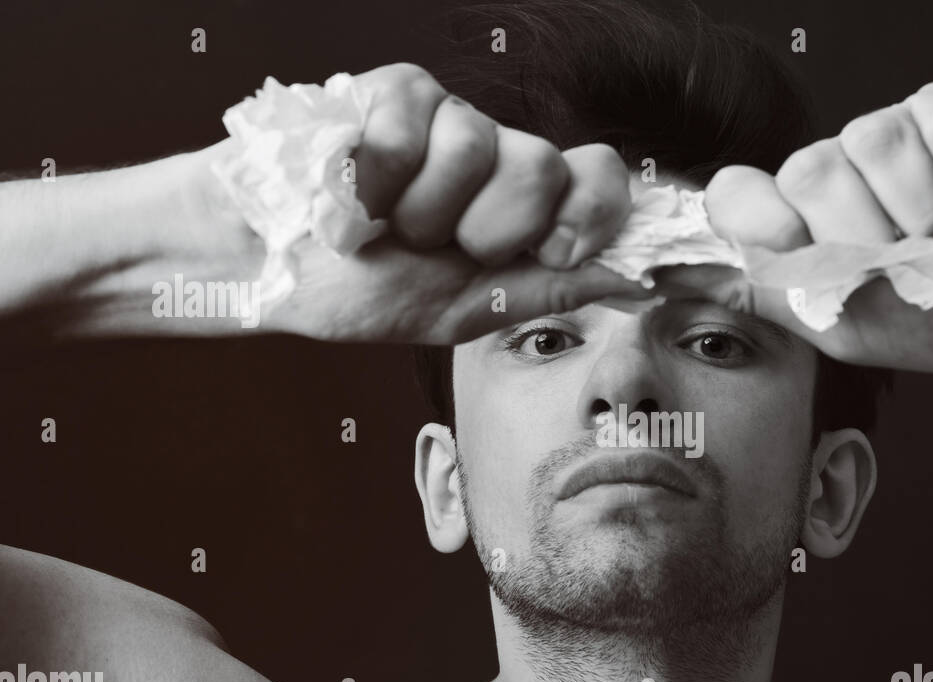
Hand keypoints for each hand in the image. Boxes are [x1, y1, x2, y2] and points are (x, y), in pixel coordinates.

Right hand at [195, 63, 649, 344]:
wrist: (263, 264)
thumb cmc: (359, 289)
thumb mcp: (468, 311)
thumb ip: (555, 290)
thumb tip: (641, 281)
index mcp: (526, 211)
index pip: (603, 180)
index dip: (591, 215)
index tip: (556, 251)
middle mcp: (498, 156)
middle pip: (547, 167)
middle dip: (490, 230)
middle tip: (439, 250)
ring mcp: (448, 118)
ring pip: (480, 147)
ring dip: (422, 213)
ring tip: (386, 228)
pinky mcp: (394, 90)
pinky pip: (414, 123)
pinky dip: (377, 179)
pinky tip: (354, 197)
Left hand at [656, 81, 932, 384]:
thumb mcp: (843, 326)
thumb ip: (764, 290)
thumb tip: (666, 275)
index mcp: (800, 224)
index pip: (738, 192)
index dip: (767, 222)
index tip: (806, 254)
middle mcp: (837, 172)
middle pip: (808, 169)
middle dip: (869, 237)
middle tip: (911, 262)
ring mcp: (893, 137)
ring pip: (871, 139)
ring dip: (924, 211)